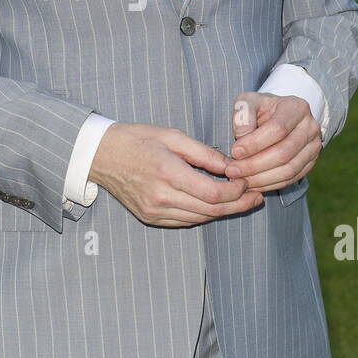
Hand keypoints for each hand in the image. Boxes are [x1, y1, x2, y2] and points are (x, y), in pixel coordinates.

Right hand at [89, 122, 263, 226]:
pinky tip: (216, 206)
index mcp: (167, 173)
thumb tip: (232, 166)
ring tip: (242, 201)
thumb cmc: (136, 139)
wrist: (101, 155)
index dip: (236, 191)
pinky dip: (204, 215)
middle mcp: (160, 197)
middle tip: (256, 197)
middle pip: (210, 210)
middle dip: (238, 204)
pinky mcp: (150, 218)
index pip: (212, 193)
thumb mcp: (172, 136)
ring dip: (223, 212)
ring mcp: (154, 211)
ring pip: (200, 219)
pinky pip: (185, 221)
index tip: (248, 182)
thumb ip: (204, 153)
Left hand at [223, 92, 320, 192]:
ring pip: (288, 170)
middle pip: (284, 152)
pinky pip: (290, 179)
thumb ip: (243, 112)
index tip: (234, 152)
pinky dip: (269, 185)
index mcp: (296, 108)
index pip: (278, 128)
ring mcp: (313, 147)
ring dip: (260, 178)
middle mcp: (310, 128)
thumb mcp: (248, 101)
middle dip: (254, 165)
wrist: (279, 117)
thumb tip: (241, 135)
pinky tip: (251, 184)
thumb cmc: (260, 109)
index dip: (255, 143)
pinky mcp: (310, 164)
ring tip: (239, 179)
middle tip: (232, 170)